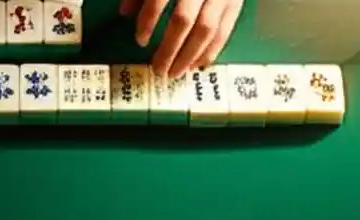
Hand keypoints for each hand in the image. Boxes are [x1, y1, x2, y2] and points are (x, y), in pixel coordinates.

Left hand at [121, 0, 243, 78]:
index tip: (140, 41)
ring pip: (206, 29)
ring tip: (175, 73)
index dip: (147, 22)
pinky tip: (197, 64)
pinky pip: (225, 30)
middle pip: (183, 20)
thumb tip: (124, 13)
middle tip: (158, 70)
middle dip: (169, 48)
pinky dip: (211, 51)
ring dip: (189, 56)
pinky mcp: (235, 3)